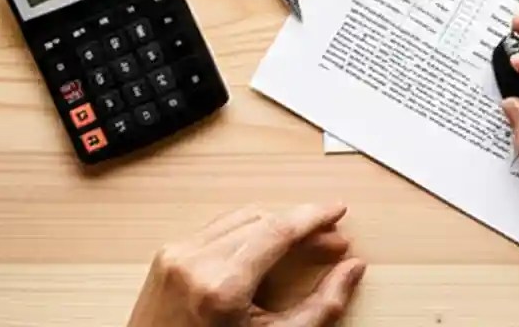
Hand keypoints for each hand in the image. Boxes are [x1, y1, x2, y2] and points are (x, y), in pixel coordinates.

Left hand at [128, 204, 366, 326]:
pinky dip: (248, 233)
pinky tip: (265, 250)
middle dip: (301, 226)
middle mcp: (194, 262)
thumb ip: (321, 307)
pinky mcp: (167, 255)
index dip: (314, 217)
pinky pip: (217, 229)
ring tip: (302, 246)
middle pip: (264, 220)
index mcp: (221, 286)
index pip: (279, 231)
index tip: (337, 212)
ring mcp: (176, 255)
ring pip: (241, 218)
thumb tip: (351, 270)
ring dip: (276, 226)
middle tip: (330, 244)